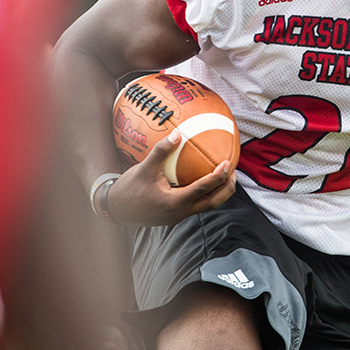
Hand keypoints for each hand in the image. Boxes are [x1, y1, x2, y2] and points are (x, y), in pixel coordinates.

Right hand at [106, 130, 236, 225]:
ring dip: (218, 194)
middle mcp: (180, 212)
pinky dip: (204, 194)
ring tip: (226, 178)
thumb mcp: (144, 168)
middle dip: (227, 190)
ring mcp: (178, 216)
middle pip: (213, 203)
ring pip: (205, 206)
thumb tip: (177, 133)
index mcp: (176, 203)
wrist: (115, 210)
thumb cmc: (129, 188)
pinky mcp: (174, 216)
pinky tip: (202, 181)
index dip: (218, 177)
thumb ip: (161, 151)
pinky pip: (195, 205)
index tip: (228, 164)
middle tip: (234, 173)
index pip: (204, 189)